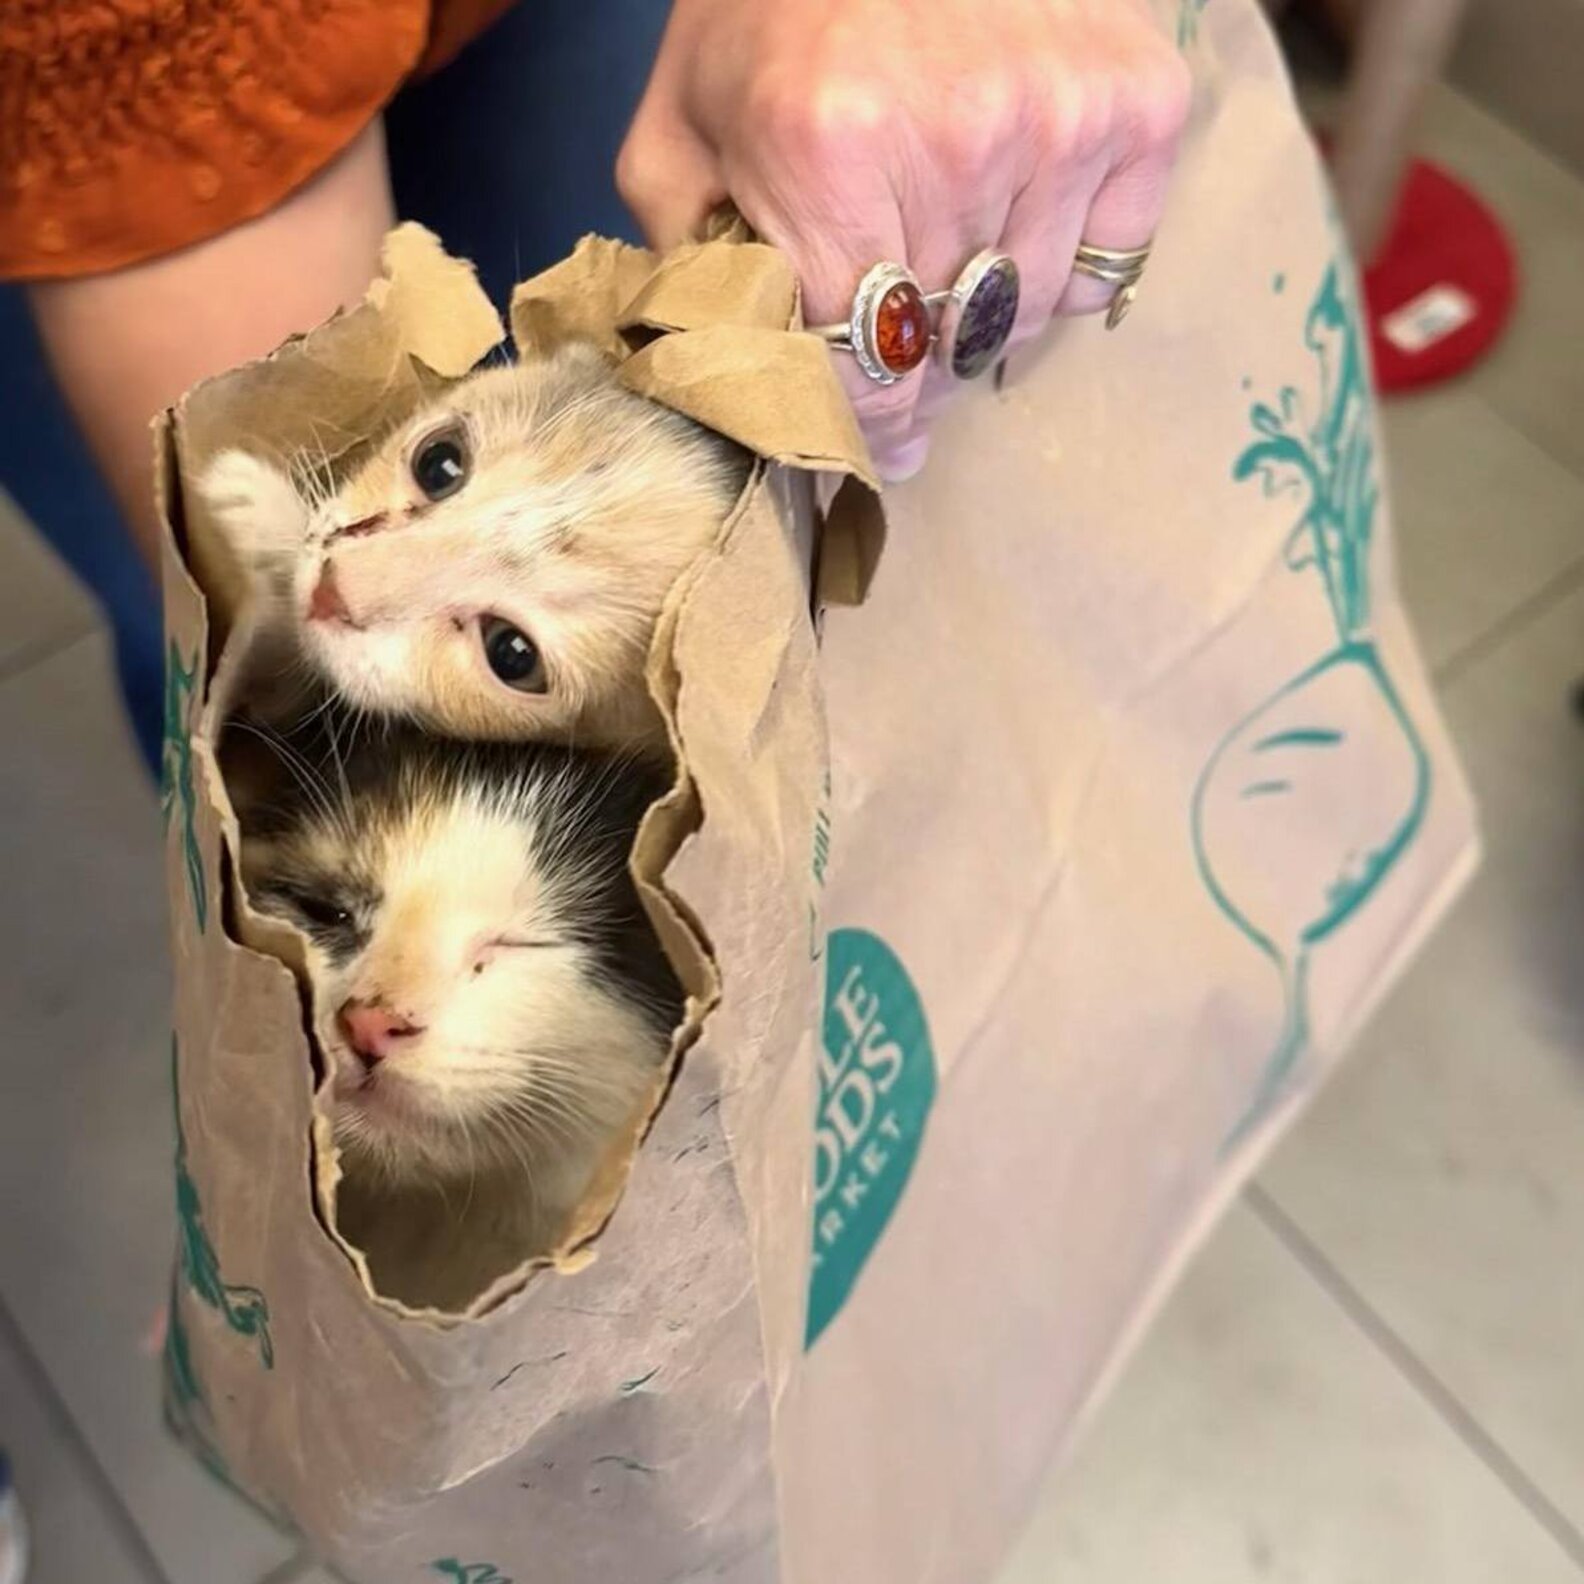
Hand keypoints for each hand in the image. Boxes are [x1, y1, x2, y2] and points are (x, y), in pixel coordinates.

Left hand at [619, 0, 1190, 479]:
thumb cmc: (768, 9)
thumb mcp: (678, 132)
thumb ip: (691, 264)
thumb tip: (742, 391)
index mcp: (829, 153)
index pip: (868, 371)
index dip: (865, 426)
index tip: (870, 444)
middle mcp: (960, 140)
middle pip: (946, 351)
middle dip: (913, 370)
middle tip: (893, 340)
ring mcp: (1060, 120)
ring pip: (1023, 319)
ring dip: (980, 319)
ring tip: (943, 261)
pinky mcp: (1138, 102)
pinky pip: (1103, 265)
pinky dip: (1058, 266)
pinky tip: (1013, 216)